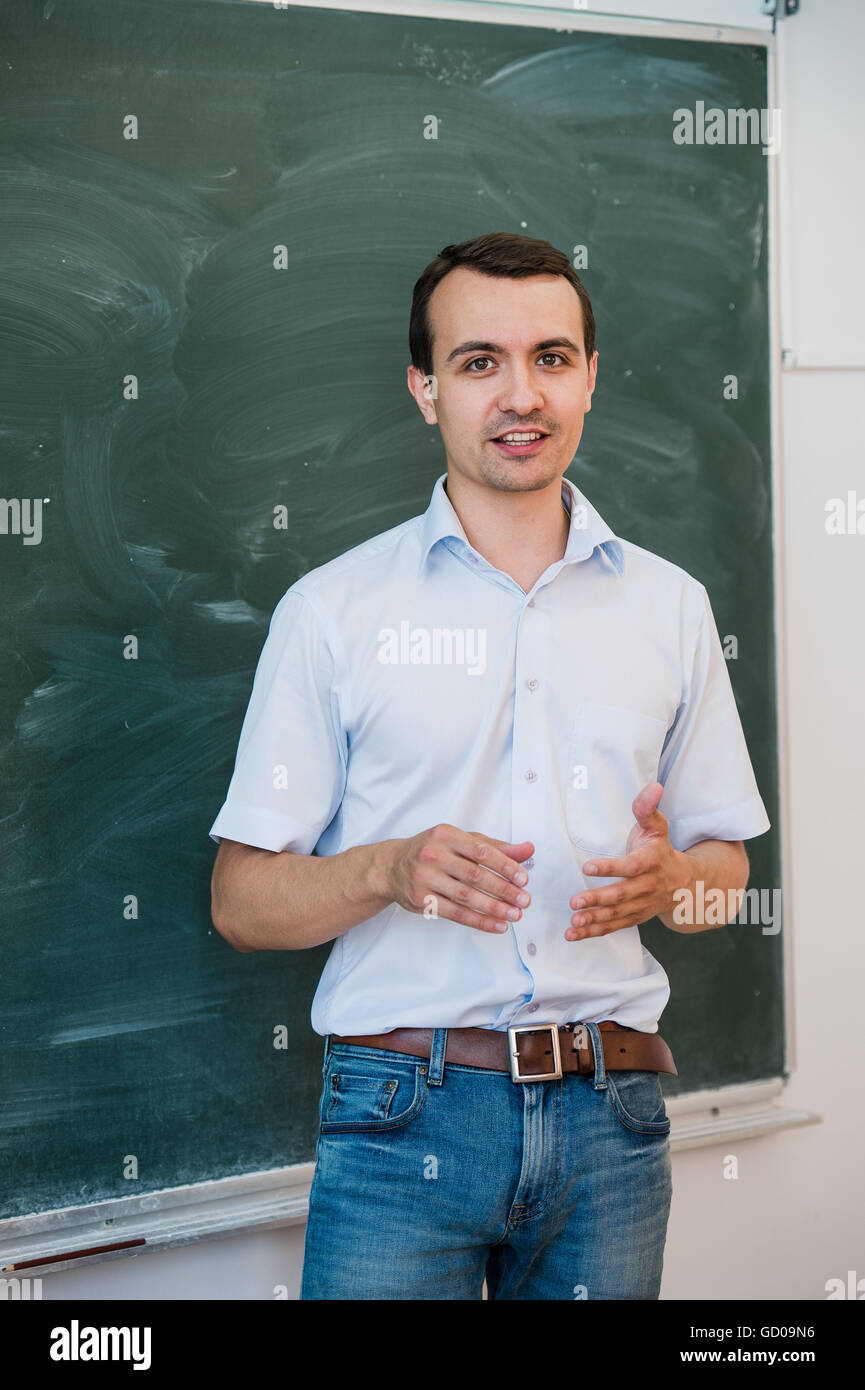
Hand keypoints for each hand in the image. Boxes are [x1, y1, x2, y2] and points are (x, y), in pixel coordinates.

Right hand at [384, 824, 533, 933]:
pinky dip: (479, 921)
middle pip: (475, 876)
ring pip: (466, 897)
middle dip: (503, 890)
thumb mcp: (461, 840)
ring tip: (515, 915)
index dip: (505, 866)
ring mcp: (425, 878)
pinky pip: (455, 914)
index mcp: (446, 835)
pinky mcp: (422, 900)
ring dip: (494, 908)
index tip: (523, 879)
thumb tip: (528, 850)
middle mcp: (433, 855)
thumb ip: (495, 846)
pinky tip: (497, 925)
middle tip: (524, 900)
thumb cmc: (432, 851)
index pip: (481, 851)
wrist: (392, 867)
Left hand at [565, 781, 684, 940]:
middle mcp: (647, 886)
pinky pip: (613, 927)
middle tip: (574, 901)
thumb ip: (648, 809)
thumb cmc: (661, 850)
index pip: (630, 866)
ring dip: (594, 920)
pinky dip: (594, 932)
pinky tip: (573, 934)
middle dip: (597, 900)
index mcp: (651, 862)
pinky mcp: (634, 917)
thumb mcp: (658, 827)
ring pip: (617, 915)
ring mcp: (641, 905)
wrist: (686, 884)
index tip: (587, 867)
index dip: (610, 868)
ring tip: (573, 922)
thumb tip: (653, 786)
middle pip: (621, 895)